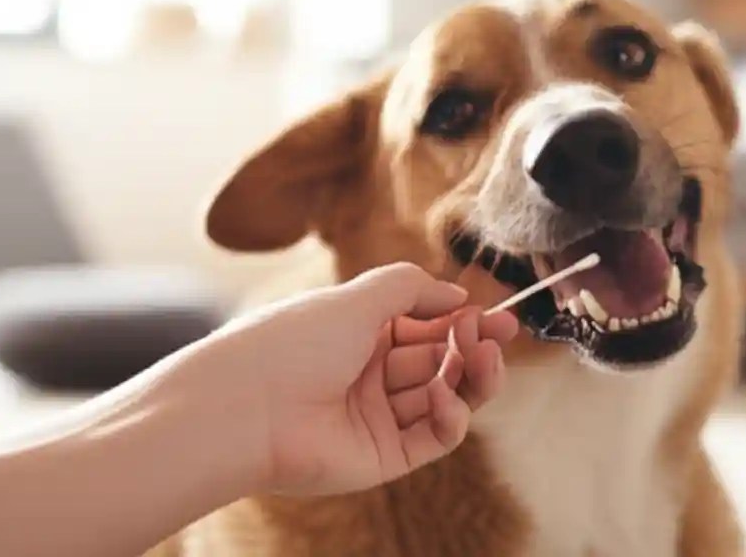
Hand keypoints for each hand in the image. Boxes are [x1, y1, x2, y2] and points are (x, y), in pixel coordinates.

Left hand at [174, 263, 518, 496]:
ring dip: (470, 376)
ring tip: (483, 357)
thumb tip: (458, 294)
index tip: (498, 313)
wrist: (246, 409)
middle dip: (473, 345)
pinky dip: (451, 417)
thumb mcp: (358, 296)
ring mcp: (377, 417)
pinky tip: (447, 397)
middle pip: (440, 360)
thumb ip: (413, 288)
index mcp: (359, 334)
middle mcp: (369, 374)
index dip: (463, 319)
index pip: (425, 325)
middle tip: (500, 332)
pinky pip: (433, 437)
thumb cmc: (291, 343)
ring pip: (444, 397)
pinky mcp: (383, 457)